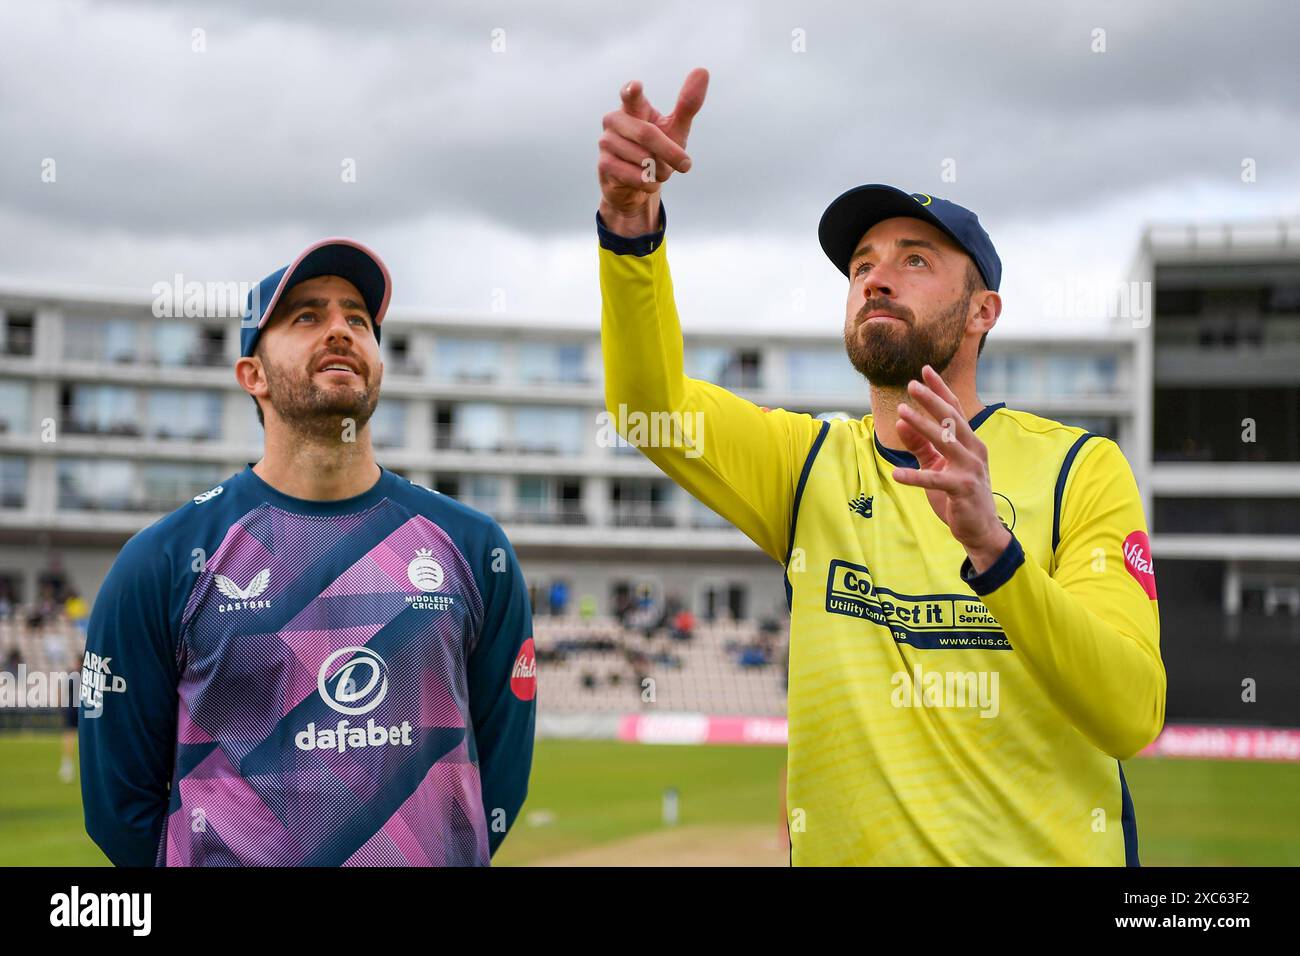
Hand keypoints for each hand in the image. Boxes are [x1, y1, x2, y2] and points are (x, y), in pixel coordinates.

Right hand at [598, 67, 708, 232]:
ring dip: (660, 171)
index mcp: (633, 107)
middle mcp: (615, 120)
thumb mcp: (676, 128)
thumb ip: (687, 103)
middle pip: (647, 134)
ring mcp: (606, 142)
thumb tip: (702, 70)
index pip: (630, 95)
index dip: (633, 92)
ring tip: (656, 171)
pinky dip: (649, 182)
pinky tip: (645, 180)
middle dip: (670, 152)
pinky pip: (636, 176)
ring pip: (643, 159)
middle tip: (686, 164)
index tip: (636, 86)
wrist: (638, 184)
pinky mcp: (604, 164)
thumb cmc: (657, 150)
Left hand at [892, 365, 1010, 570]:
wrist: (981, 528)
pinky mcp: (962, 489)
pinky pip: (935, 480)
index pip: (954, 409)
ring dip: (922, 427)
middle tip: (910, 384)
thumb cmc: (958, 494)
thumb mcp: (936, 465)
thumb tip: (901, 422)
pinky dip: (915, 477)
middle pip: (951, 419)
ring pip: (944, 442)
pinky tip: (896, 473)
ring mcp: (970, 469)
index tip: (924, 370)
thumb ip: (920, 445)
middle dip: (931, 400)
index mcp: (969, 441)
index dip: (939, 389)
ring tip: (901, 413)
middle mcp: (973, 449)